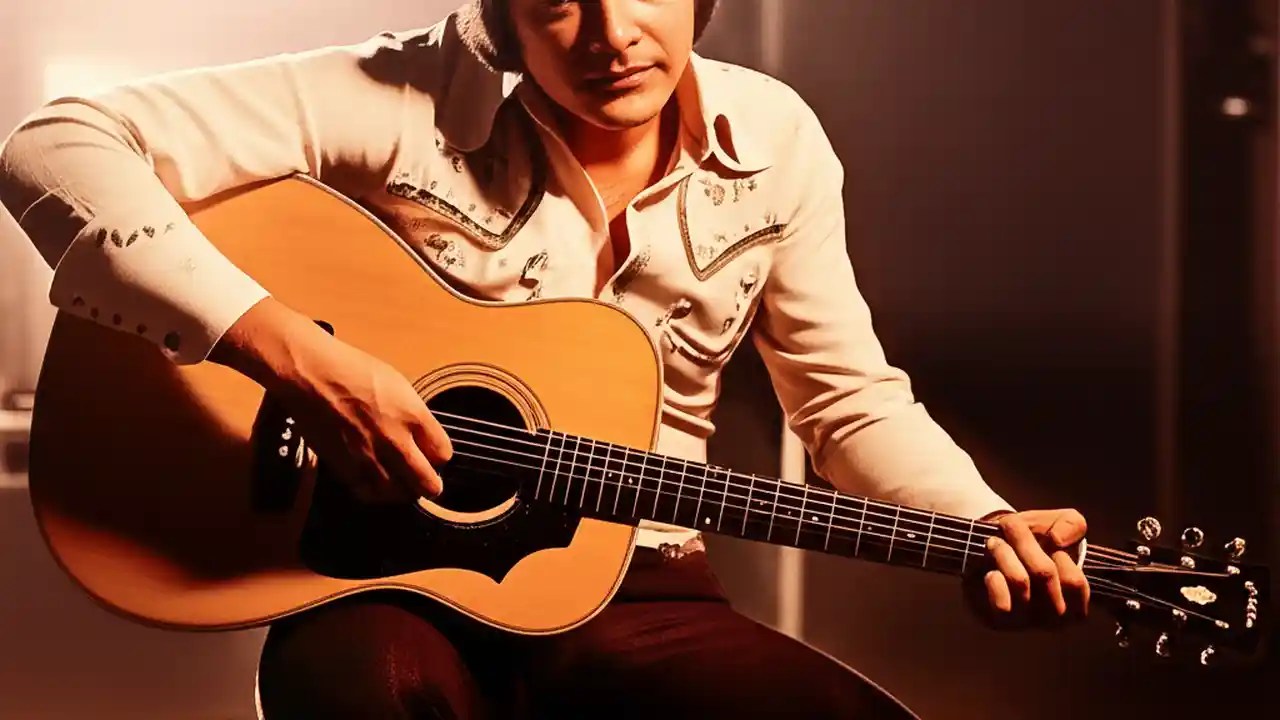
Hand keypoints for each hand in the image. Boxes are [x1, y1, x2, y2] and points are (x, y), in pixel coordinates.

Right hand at [211, 298, 451, 502]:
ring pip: (398, 494)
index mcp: (413, 416)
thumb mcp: (397, 384)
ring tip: (402, 486)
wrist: (312, 375)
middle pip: (427, 483)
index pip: (443, 454)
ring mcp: (370, 457)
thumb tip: (421, 436)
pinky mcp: (345, 467)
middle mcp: (396, 441)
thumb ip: (413, 414)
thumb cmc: (352, 369)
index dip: (440, 457)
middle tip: (426, 481)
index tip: (433, 455)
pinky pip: (368, 493)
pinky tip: (376, 485)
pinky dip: (376, 493)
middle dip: (430, 484)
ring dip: (403, 492)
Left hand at [964, 508, 1089, 629]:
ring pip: (1019, 582)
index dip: (1060, 555)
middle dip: (1024, 543)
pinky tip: (991, 573)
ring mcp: (1025, 622)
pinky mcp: (998, 621)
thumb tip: (1057, 540)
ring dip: (1004, 554)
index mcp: (1075, 602)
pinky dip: (995, 582)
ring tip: (994, 543)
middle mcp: (1053, 618)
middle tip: (1009, 526)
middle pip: (1044, 574)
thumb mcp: (1058, 524)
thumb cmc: (1033, 540)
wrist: (993, 547)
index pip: (1074, 582)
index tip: (1047, 540)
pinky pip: (1000, 604)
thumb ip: (1072, 524)